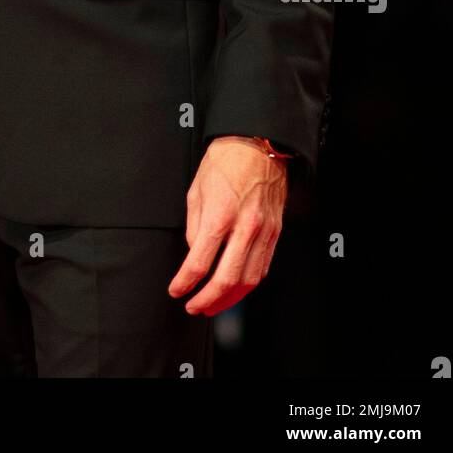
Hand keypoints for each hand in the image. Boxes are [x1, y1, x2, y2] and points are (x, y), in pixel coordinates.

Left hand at [168, 136, 287, 315]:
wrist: (257, 144)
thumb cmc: (224, 161)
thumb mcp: (197, 189)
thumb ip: (194, 225)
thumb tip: (195, 253)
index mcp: (220, 214)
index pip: (200, 261)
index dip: (185, 282)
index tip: (176, 290)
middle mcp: (244, 226)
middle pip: (227, 279)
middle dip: (208, 300)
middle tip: (194, 307)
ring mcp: (264, 231)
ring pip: (249, 280)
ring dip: (229, 300)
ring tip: (213, 306)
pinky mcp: (275, 232)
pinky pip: (263, 267)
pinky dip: (248, 285)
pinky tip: (236, 290)